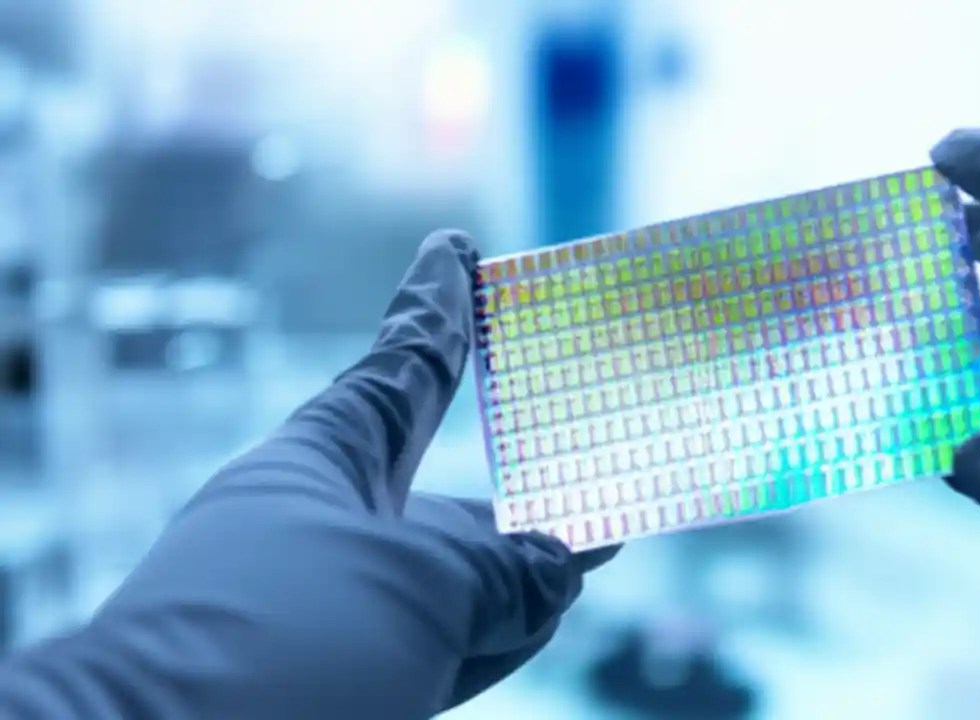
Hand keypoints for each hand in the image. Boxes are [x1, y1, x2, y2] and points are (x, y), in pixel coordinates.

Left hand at [0, 231, 616, 719]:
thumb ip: (501, 570)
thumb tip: (565, 565)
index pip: (399, 363)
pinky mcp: (338, 672)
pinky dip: (495, 631)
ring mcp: (331, 605)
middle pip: (440, 487)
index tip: (456, 246)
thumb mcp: (413, 587)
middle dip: (521, 491)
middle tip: (587, 473)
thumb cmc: (279, 639)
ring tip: (597, 553)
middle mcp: (327, 524)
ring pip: (446, 576)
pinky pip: (435, 641)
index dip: (438, 303)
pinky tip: (548, 618)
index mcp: (322, 460)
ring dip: (523, 567)